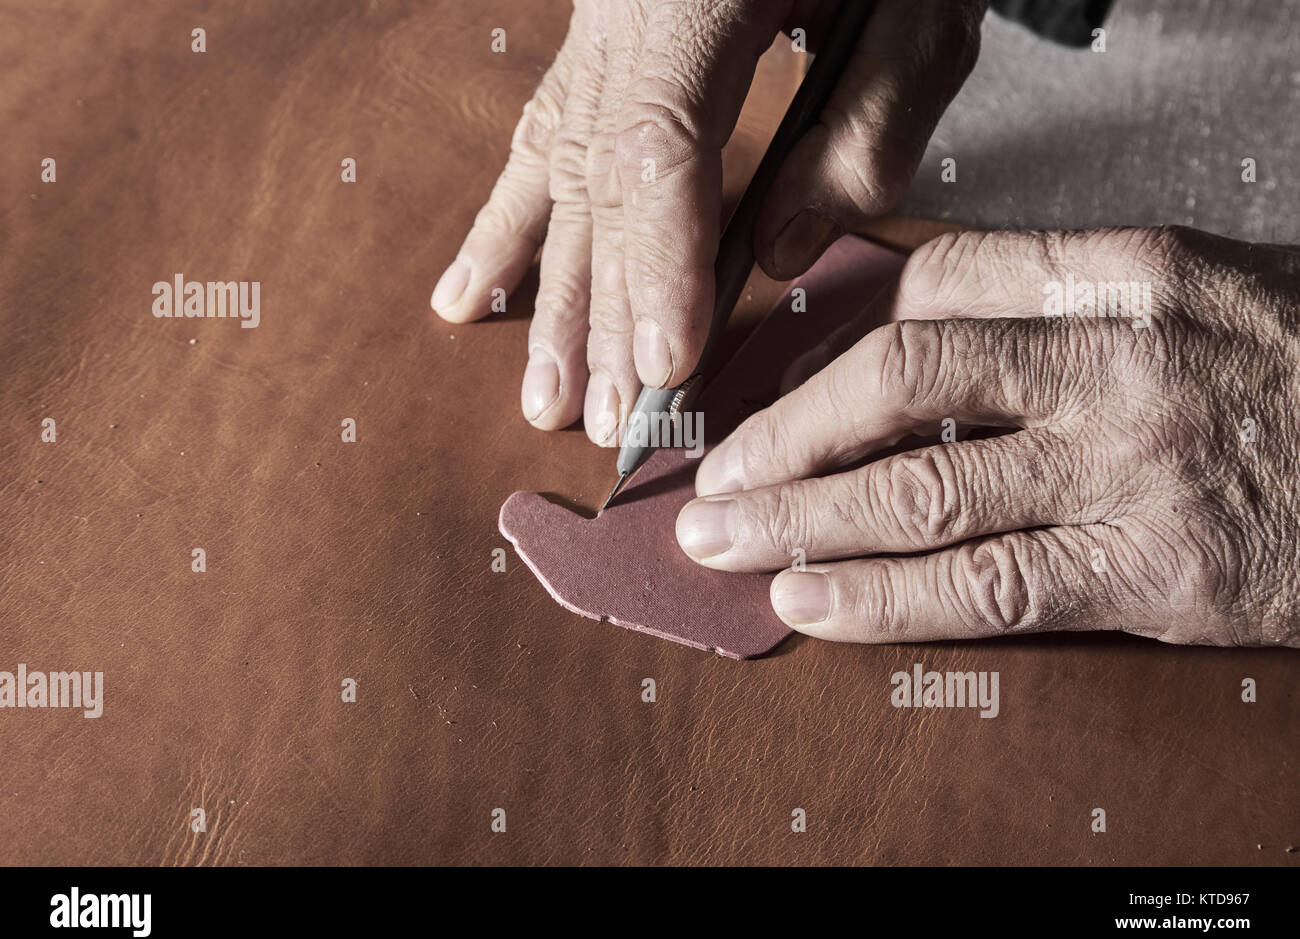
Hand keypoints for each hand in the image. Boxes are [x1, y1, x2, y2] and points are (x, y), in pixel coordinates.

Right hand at [431, 0, 984, 443]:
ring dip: (548, 297)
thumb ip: (862, 133)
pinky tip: (465, 293)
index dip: (657, 266)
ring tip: (542, 398)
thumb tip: (777, 255)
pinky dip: (504, 225)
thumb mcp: (918, 8)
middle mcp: (620, 12)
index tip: (666, 365)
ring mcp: (592, 29)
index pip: (656, 148)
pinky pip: (536, 140)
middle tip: (610, 421)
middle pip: (597, 183)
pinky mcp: (591, 43)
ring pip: (554, 177)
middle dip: (603, 316)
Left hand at [676, 226, 1299, 646]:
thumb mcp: (1195, 293)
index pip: (935, 288)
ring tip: (724, 541)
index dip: (831, 343)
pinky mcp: (1152, 570)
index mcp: (1126, 273)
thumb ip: (1060, 303)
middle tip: (715, 473)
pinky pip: (985, 587)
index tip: (776, 385)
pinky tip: (811, 604)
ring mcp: (1132, 467)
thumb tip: (911, 339)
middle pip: (902, 378)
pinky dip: (882, 598)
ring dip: (802, 520)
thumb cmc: (1299, 379)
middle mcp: (1119, 360)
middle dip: (786, 432)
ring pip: (924, 488)